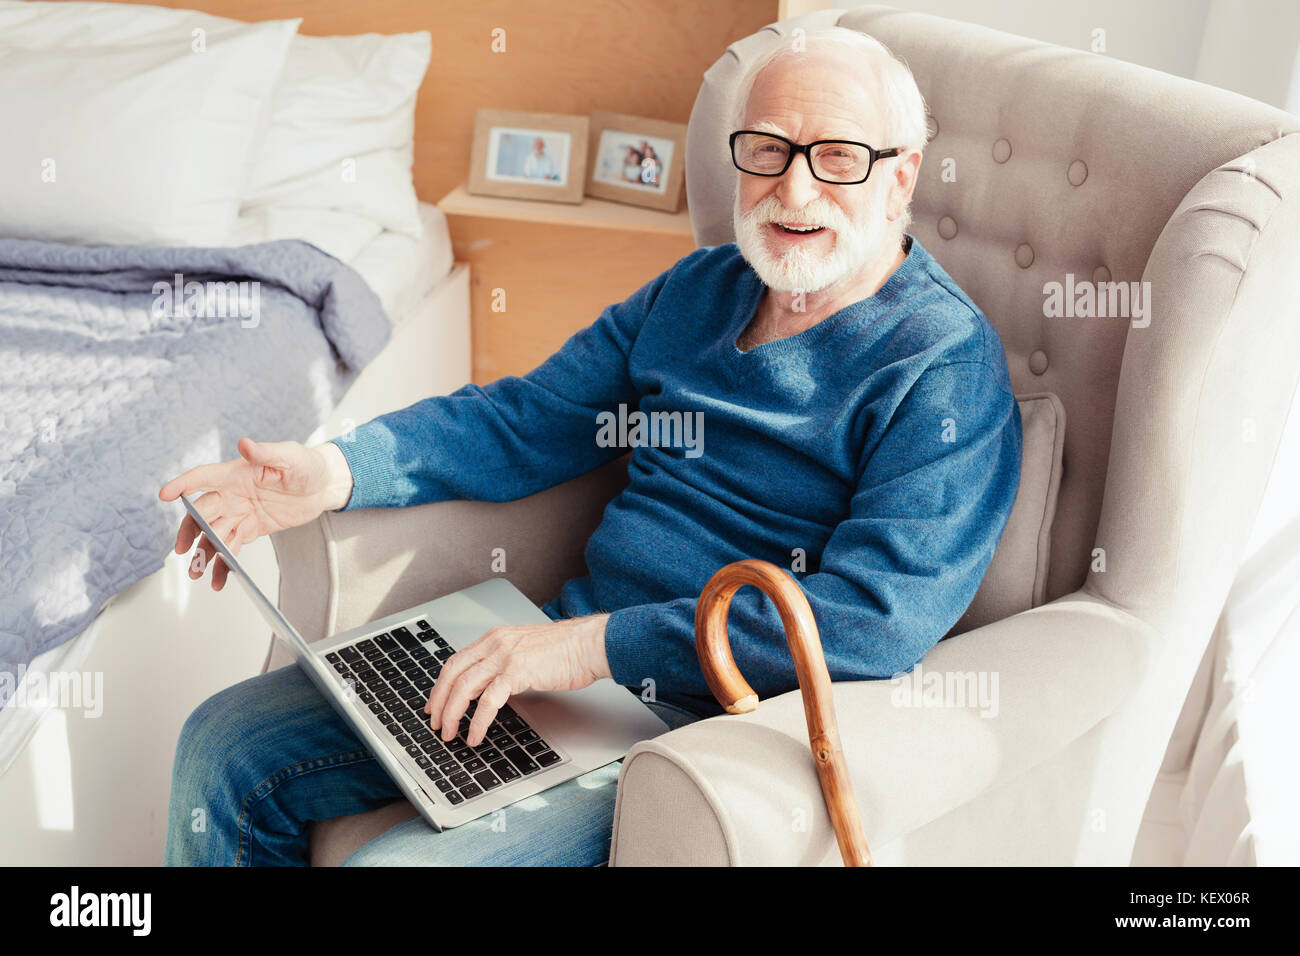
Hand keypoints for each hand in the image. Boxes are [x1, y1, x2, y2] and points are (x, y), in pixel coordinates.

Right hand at [159, 438, 353, 590]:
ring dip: (203, 552)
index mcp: (235, 473)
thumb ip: (265, 453)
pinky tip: (217, 579)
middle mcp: (231, 494)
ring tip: (196, 572)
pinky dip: (223, 563)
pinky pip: (231, 547)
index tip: (164, 495)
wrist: (324, 486)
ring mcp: (239, 513)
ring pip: (213, 534)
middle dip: (191, 531)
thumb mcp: (288, 456)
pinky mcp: (251, 529)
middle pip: (202, 513)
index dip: (182, 484)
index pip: (202, 477)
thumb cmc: (305, 464)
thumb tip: (245, 444)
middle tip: (184, 550)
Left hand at [424, 614, 610, 745]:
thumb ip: (504, 664)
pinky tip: (475, 734)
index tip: (434, 704)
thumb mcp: (525, 651)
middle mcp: (494, 644)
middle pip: (452, 674)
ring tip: (451, 734)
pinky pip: (488, 701)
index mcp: (494, 638)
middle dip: (439, 702)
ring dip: (453, 714)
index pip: (456, 661)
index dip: (441, 685)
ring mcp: (505, 656)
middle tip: (436, 724)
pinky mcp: (517, 671)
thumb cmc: (565, 650)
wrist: (588, 644)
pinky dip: (478, 721)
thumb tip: (488, 688)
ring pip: (464, 687)